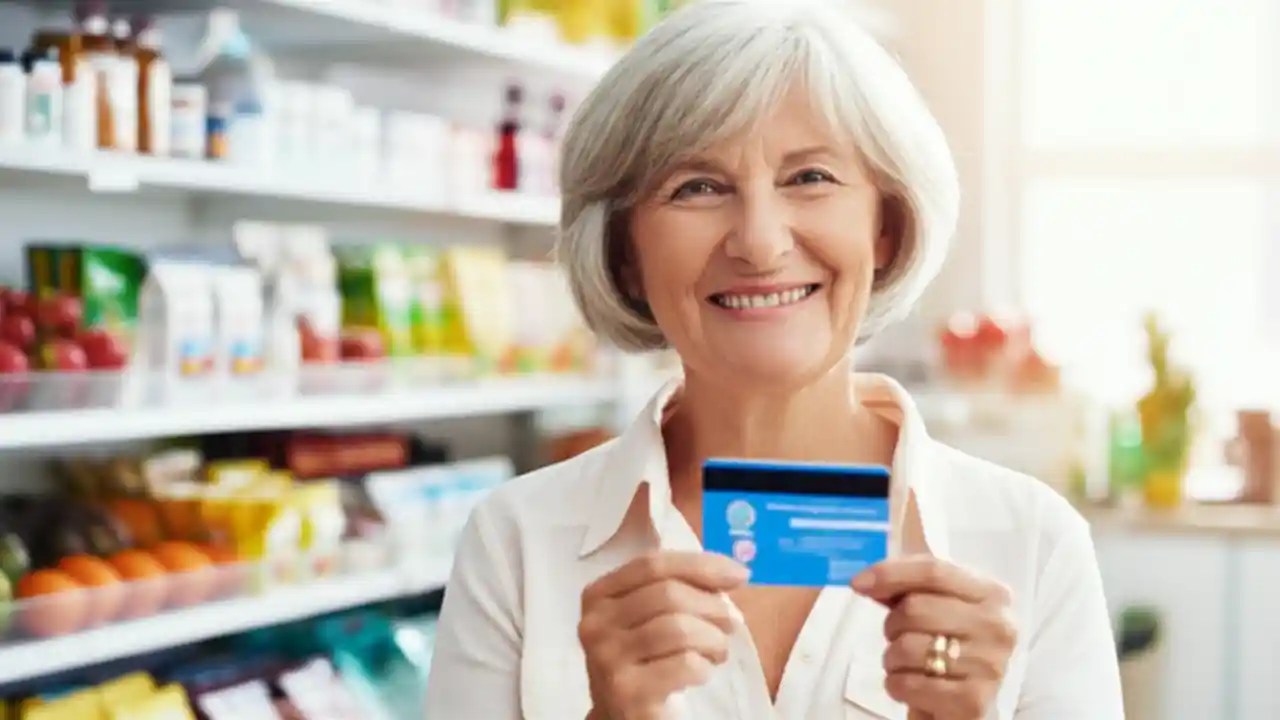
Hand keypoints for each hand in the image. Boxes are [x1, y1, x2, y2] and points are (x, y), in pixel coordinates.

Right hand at [578, 551, 747, 719]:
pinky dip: (704, 666)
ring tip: (717, 651)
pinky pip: (685, 664)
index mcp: (598, 596)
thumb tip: (733, 573)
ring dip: (712, 639)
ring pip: (679, 628)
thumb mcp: (652, 618)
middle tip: (731, 623)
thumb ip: (679, 588)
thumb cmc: (646, 660)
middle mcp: (595, 625)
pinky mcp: (627, 693)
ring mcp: (607, 660)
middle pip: (667, 595)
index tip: (739, 574)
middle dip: (712, 606)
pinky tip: (701, 672)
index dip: (700, 566)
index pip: (652, 565)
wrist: (623, 717)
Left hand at [852, 556, 1017, 719]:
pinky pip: (908, 684)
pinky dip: (897, 685)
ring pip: (908, 647)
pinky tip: (912, 685)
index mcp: (993, 593)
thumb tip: (864, 581)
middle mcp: (999, 626)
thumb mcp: (933, 608)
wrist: (962, 702)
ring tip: (907, 664)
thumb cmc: (945, 647)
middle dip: (892, 624)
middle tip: (898, 637)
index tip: (857, 583)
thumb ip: (904, 587)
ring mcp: (990, 665)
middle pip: (916, 608)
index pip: (934, 571)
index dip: (890, 573)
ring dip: (892, 658)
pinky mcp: (972, 702)